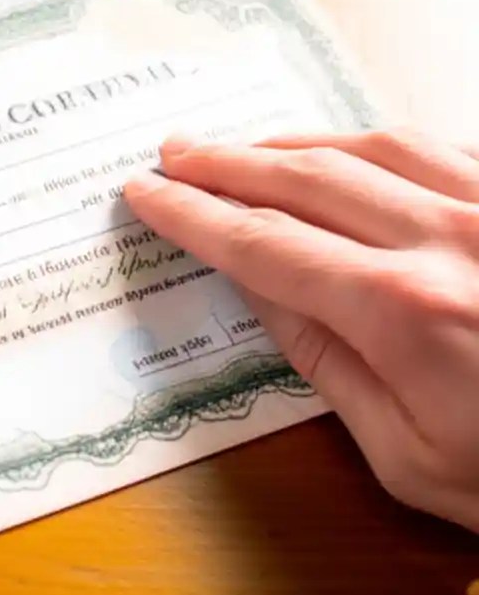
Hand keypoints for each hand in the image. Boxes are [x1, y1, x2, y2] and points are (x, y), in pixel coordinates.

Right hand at [124, 131, 478, 532]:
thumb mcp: (407, 454)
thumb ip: (326, 363)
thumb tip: (261, 289)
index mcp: (402, 311)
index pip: (263, 243)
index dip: (194, 215)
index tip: (146, 194)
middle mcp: (449, 238)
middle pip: (306, 177)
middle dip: (228, 162)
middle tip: (175, 152)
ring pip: (374, 146)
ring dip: (295, 141)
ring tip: (243, 146)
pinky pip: (442, 148)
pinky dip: (376, 144)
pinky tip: (346, 151)